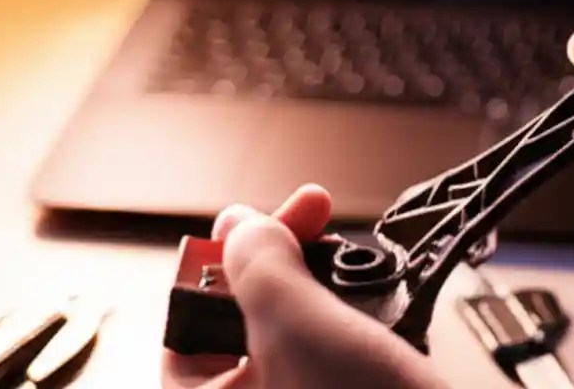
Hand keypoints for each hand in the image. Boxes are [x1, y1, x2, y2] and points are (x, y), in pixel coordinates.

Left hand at [162, 184, 446, 388]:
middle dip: (283, 264)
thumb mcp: (297, 326)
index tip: (257, 218)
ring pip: (301, 338)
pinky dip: (362, 322)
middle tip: (316, 212)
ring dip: (328, 287)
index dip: (218, 263)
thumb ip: (259, 267)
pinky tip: (388, 297)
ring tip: (359, 258)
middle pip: (245, 326)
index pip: (185, 328)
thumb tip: (240, 226)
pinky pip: (344, 359)